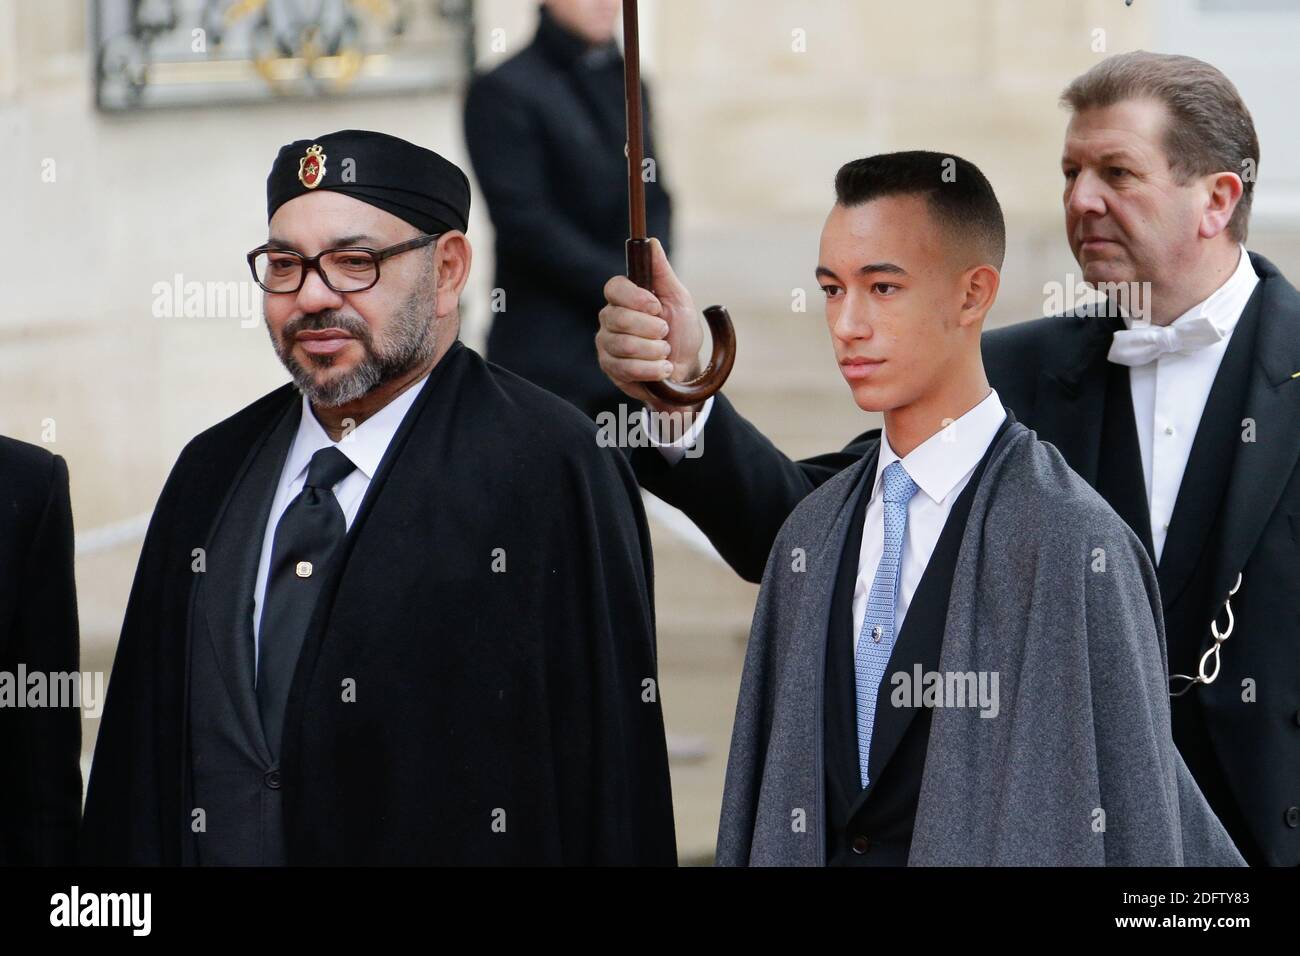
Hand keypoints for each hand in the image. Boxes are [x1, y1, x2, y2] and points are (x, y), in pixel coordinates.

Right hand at [597, 238, 705, 413]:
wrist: (685, 369)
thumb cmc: (681, 332)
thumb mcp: (678, 299)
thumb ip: (662, 272)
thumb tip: (651, 241)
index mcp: (624, 298)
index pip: (614, 287)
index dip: (635, 298)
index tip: (656, 306)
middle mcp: (610, 319)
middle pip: (619, 318)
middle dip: (652, 329)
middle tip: (665, 333)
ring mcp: (607, 344)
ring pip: (624, 345)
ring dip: (654, 351)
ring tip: (665, 352)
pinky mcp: (610, 369)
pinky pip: (627, 368)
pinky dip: (651, 369)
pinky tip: (662, 369)